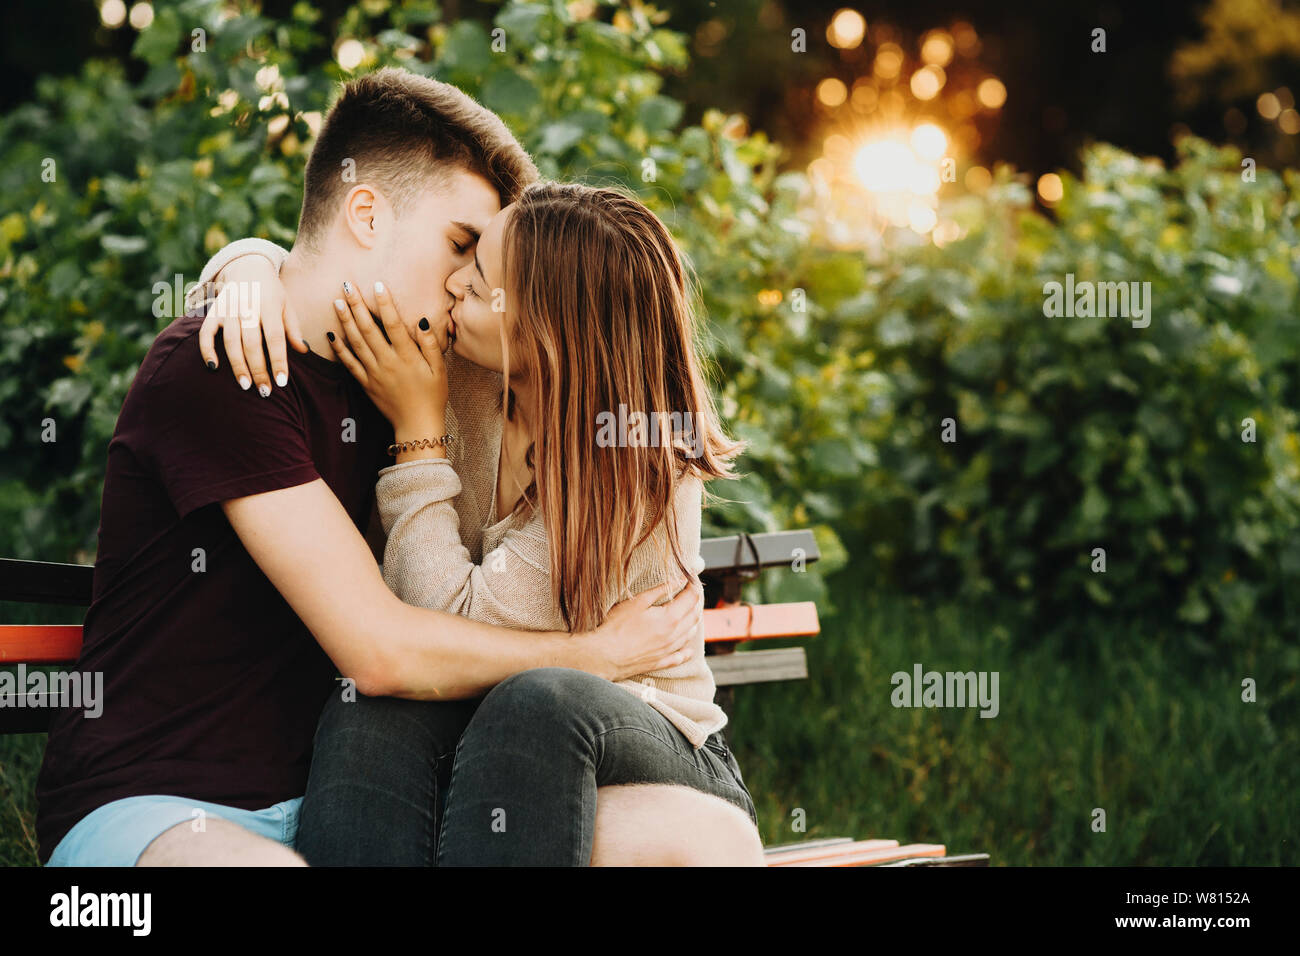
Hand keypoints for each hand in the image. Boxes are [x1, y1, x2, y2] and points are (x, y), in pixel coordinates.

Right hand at [198, 254, 304, 394]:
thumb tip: (304, 351)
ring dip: (237, 365)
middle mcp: (248, 307)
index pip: (275, 337)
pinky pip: (206, 332)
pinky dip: (207, 349)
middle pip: (252, 343)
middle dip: (258, 369)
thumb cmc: (271, 292)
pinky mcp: (213, 310)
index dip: (278, 361)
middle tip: (264, 391)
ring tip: (245, 385)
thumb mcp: (287, 306)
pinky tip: (213, 367)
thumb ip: (293, 329)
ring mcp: (228, 308)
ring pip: (230, 341)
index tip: (281, 382)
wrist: (246, 266)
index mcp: (270, 306)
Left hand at [329, 280, 449, 435]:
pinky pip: (349, 363)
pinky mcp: (366, 383)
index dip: (385, 303)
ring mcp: (374, 373)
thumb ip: (430, 344)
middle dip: (357, 305)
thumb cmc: (433, 396)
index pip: (393, 324)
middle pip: (368, 329)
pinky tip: (331, 334)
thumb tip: (421, 321)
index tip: (378, 284)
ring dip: (345, 321)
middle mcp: (388, 362)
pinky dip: (339, 348)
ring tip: (336, 302)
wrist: (417, 425)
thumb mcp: (439, 370)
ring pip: (356, 342)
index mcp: (407, 357)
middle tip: (347, 285)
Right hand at [577, 580, 703, 681]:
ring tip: (690, 612)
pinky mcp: (660, 662)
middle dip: (695, 602)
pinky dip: (686, 651)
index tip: (691, 579)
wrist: (604, 655)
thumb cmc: (617, 627)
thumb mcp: (637, 602)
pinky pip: (679, 657)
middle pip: (694, 616)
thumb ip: (659, 590)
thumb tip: (678, 580)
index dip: (694, 586)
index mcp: (669, 618)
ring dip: (693, 622)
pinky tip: (688, 649)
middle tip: (691, 592)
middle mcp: (673, 635)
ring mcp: (668, 651)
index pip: (691, 599)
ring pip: (689, 635)